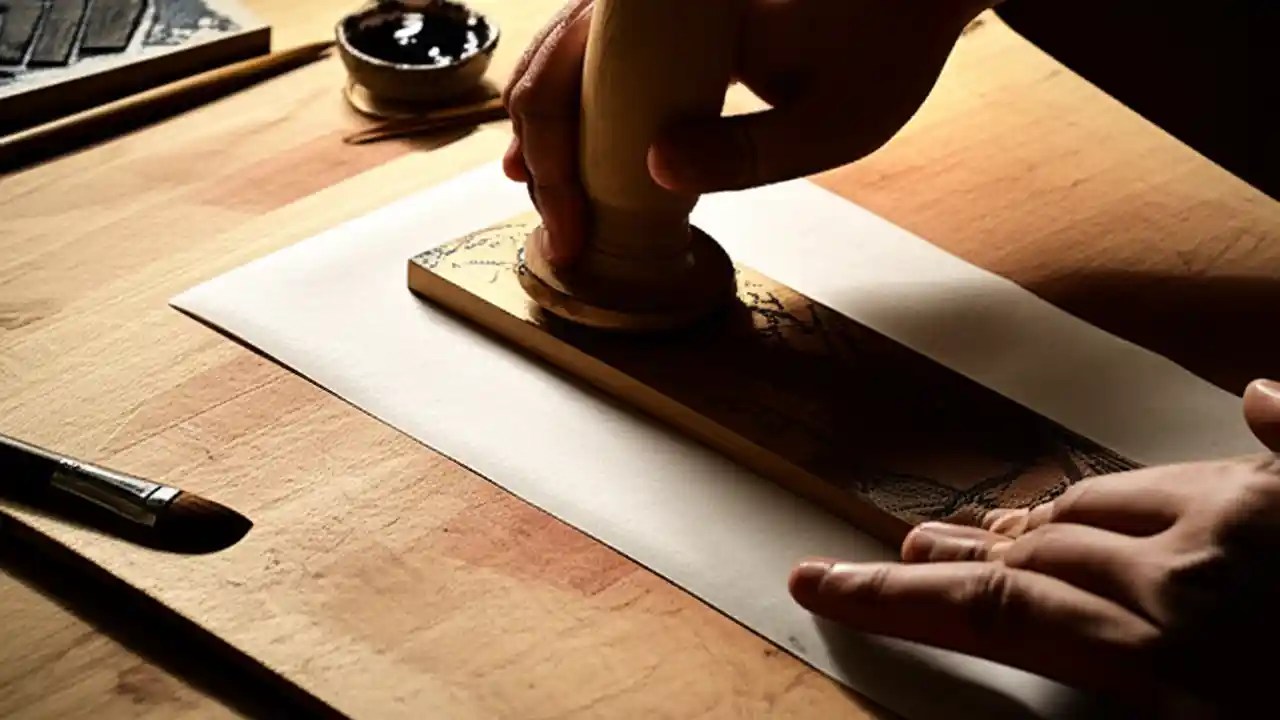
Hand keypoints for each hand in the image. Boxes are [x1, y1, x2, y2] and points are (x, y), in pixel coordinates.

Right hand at [502, 0, 993, 265]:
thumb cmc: (884, 47)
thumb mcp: (831, 120)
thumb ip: (746, 150)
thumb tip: (654, 172)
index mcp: (677, 5)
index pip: (574, 75)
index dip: (555, 160)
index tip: (573, 232)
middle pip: (551, 67)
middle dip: (543, 157)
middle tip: (563, 233)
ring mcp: (649, 4)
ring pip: (560, 60)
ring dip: (544, 134)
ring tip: (547, 200)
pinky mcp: (661, 19)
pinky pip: (592, 59)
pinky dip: (569, 109)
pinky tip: (561, 155)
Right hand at [789, 378, 1279, 716]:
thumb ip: (1143, 685)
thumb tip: (1111, 671)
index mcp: (1173, 651)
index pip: (996, 610)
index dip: (899, 595)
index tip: (828, 583)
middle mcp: (1198, 566)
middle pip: (1035, 546)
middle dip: (955, 551)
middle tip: (901, 550)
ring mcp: (1257, 515)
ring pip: (1115, 495)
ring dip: (1047, 515)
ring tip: (1004, 525)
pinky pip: (1261, 443)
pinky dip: (1229, 442)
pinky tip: (1248, 399)